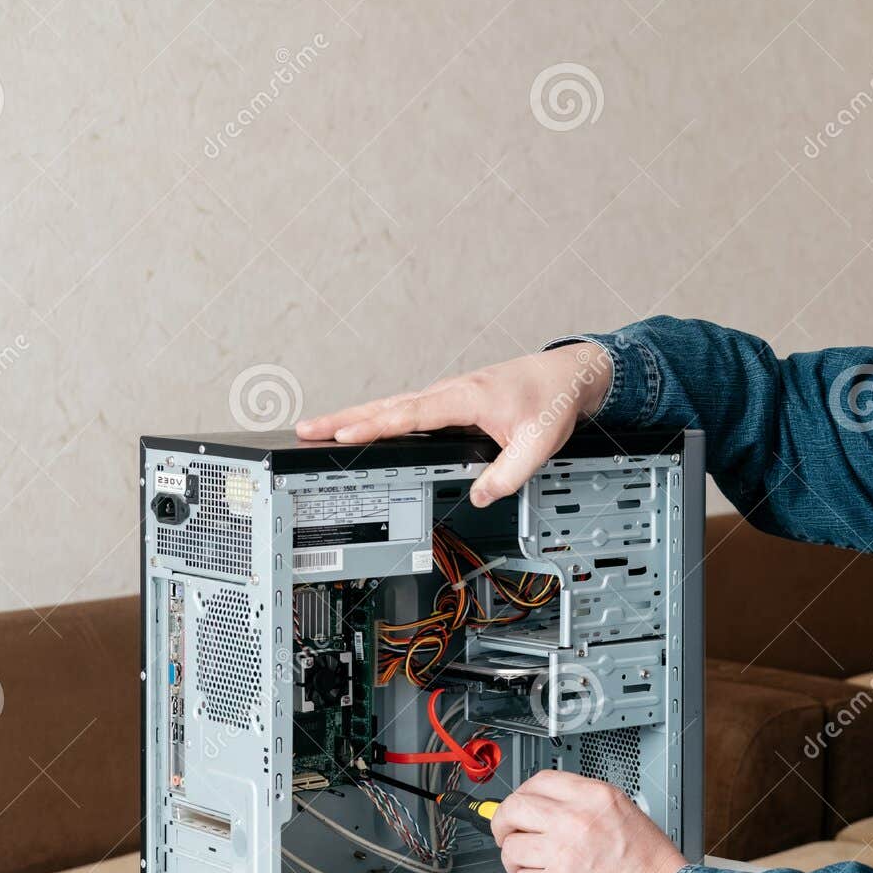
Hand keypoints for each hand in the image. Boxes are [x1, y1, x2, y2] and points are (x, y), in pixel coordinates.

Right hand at [294, 343, 612, 506]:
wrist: (566, 376)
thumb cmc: (552, 402)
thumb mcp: (538, 445)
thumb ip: (508, 474)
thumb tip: (479, 496)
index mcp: (466, 398)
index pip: (410, 414)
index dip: (375, 425)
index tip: (343, 433)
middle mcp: (451, 391)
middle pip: (388, 405)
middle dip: (344, 416)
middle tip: (305, 428)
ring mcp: (448, 395)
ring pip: (393, 405)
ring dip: (356, 415)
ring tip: (319, 429)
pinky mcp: (451, 402)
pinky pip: (407, 409)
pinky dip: (379, 416)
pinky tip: (363, 427)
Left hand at [491, 770, 686, 872]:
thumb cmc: (652, 868)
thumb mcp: (625, 814)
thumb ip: (586, 807)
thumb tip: (549, 808)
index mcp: (595, 798)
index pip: (539, 782)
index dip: (522, 795)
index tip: (518, 807)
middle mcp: (576, 821)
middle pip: (515, 809)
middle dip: (503, 823)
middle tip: (506, 834)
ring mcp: (564, 855)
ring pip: (512, 848)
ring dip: (515, 860)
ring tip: (529, 867)